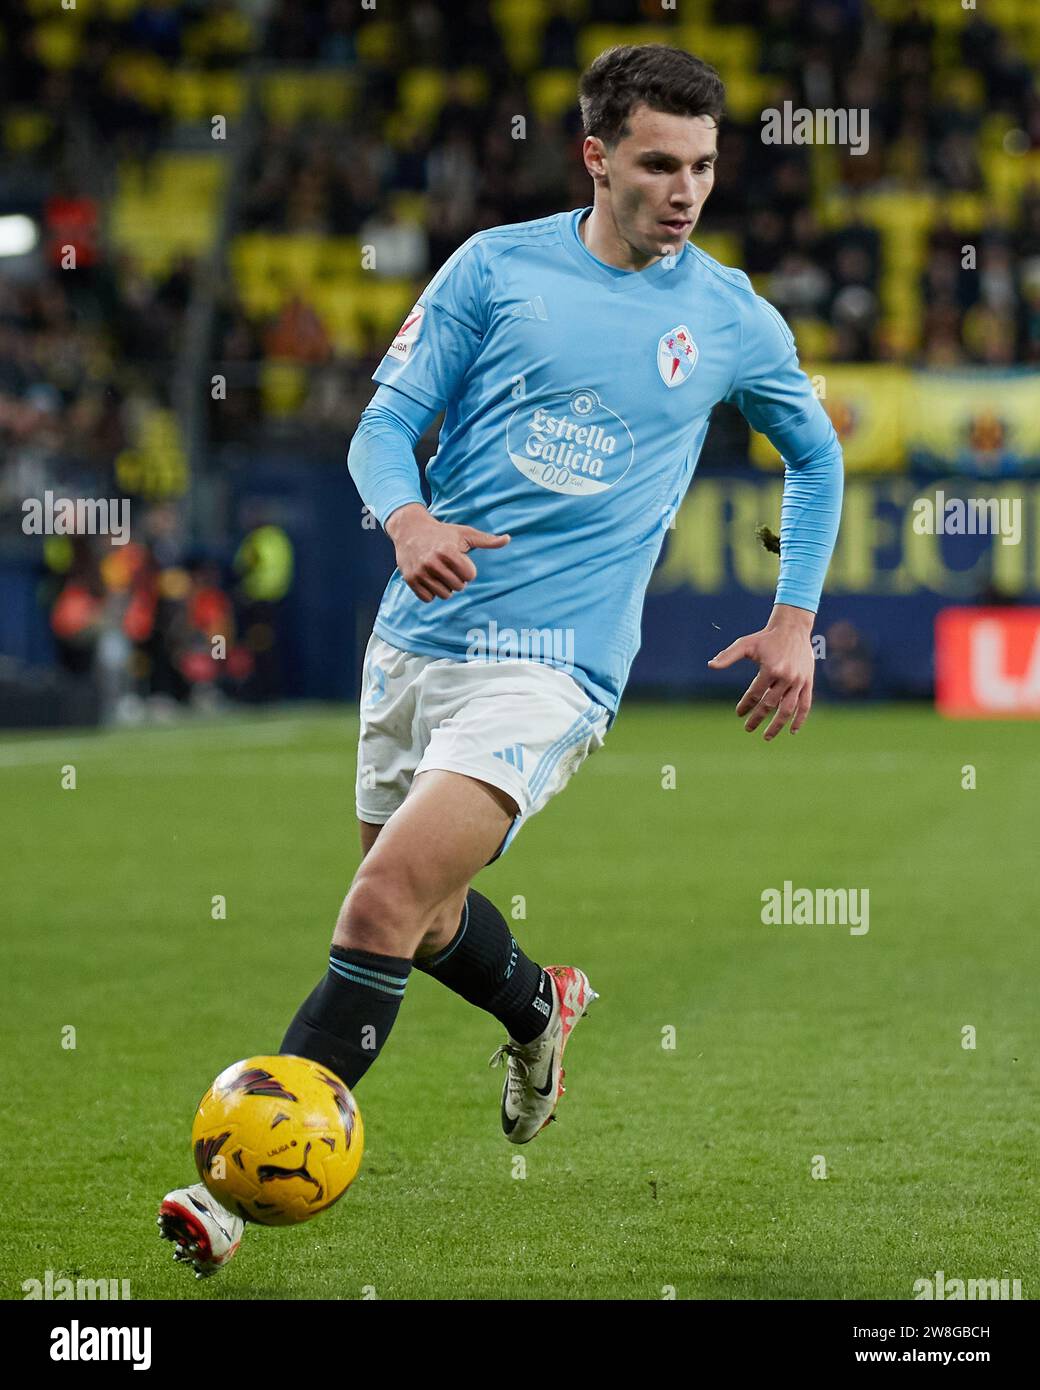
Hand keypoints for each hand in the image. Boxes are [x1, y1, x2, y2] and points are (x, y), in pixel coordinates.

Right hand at [385, 503, 509, 602]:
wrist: (410, 530)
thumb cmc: (442, 532)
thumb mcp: (465, 533)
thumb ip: (486, 540)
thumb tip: (508, 539)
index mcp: (447, 551)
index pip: (469, 576)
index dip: (468, 570)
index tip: (461, 560)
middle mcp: (432, 562)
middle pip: (458, 587)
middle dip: (457, 579)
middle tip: (450, 567)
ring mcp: (420, 572)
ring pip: (444, 595)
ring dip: (445, 587)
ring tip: (440, 573)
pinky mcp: (410, 580)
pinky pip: (428, 598)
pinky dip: (431, 592)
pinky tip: (429, 578)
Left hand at [707, 603, 815, 739]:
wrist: (792, 628)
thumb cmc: (766, 637)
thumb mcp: (745, 644)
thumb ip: (728, 656)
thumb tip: (710, 665)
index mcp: (770, 668)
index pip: (755, 694)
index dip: (745, 705)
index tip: (738, 713)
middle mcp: (786, 677)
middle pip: (769, 704)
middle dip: (757, 718)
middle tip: (747, 729)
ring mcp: (798, 681)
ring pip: (788, 709)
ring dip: (777, 725)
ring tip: (767, 737)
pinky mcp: (808, 682)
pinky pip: (805, 704)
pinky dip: (800, 719)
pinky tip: (792, 731)